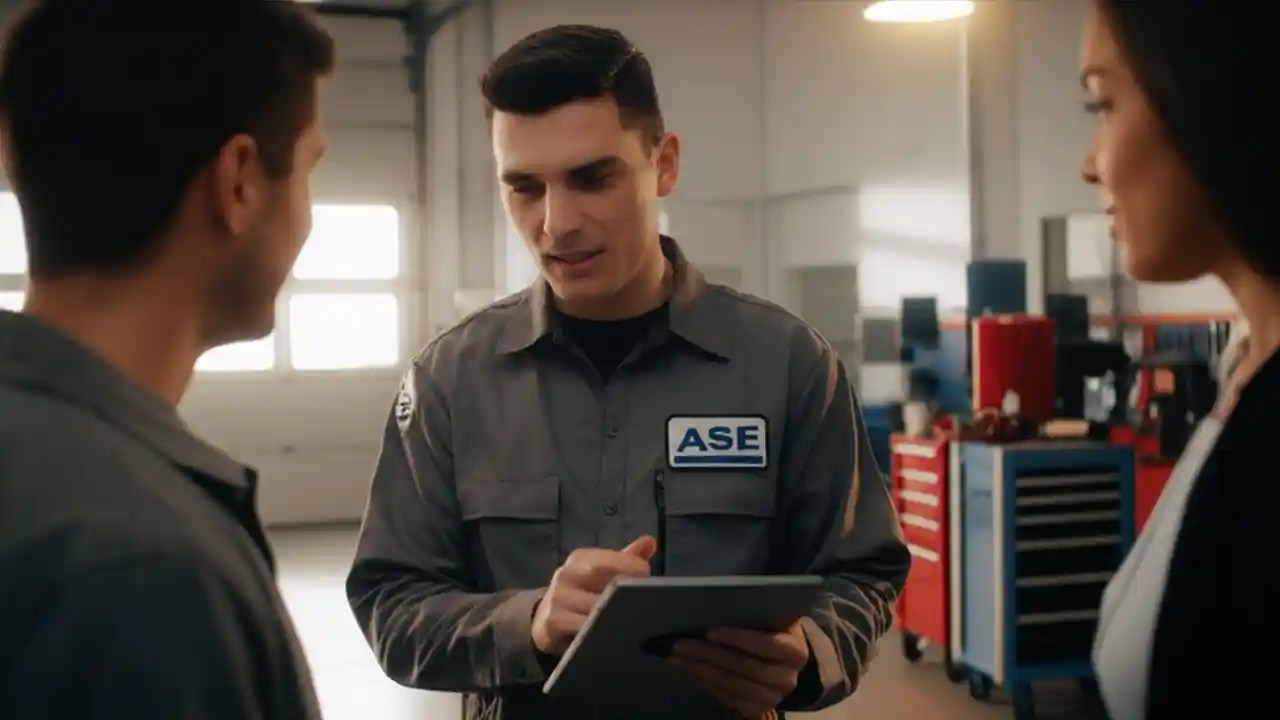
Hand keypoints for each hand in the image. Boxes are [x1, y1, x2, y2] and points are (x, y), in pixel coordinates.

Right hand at [531, 535, 655, 656]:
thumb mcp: (601, 572)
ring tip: (637, 623)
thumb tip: (649, 542)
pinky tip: (615, 637)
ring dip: (616, 617)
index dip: (632, 569)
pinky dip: (599, 634)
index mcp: (580, 559)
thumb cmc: (582, 592)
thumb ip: (626, 559)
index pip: (611, 560)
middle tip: (648, 604)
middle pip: (604, 585)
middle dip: (627, 595)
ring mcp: (557, 601)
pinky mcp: (552, 624)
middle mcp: (566, 576)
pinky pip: (582, 630)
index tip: (648, 579)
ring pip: (595, 610)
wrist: (545, 619)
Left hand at [669, 621, 809, 718]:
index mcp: (794, 651)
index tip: (709, 631)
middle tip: (680, 644)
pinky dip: (706, 684)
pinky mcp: (757, 709)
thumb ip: (754, 612)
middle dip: (708, 654)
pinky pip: (728, 699)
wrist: (784, 662)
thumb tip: (713, 603)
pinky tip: (690, 670)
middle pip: (744, 667)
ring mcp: (773, 698)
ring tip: (678, 657)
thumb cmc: (772, 631)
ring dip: (701, 670)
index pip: (765, 644)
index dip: (737, 638)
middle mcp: (787, 678)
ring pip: (733, 685)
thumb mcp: (772, 618)